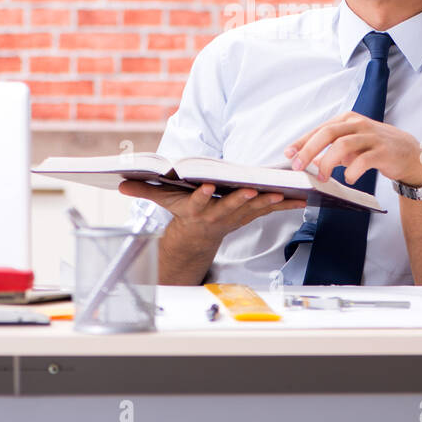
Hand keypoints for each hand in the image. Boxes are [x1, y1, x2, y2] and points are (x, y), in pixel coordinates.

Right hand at [118, 180, 304, 243]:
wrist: (198, 238)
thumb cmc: (183, 212)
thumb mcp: (162, 201)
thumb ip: (144, 191)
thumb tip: (120, 184)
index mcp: (196, 209)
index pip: (197, 202)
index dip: (200, 196)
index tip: (204, 187)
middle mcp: (217, 215)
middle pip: (230, 207)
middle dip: (241, 200)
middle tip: (253, 192)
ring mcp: (235, 217)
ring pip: (253, 210)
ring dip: (268, 203)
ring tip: (282, 194)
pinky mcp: (250, 215)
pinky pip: (269, 211)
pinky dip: (285, 204)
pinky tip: (301, 198)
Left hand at [284, 112, 421, 186]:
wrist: (409, 153)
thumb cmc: (375, 148)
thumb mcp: (351, 147)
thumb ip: (330, 152)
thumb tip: (307, 162)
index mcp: (347, 120)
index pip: (319, 129)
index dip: (302, 142)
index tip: (288, 154)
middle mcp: (357, 124)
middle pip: (328, 133)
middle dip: (309, 150)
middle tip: (298, 166)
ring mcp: (371, 136)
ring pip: (343, 145)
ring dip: (328, 162)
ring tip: (322, 177)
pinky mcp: (383, 151)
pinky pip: (364, 160)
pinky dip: (352, 171)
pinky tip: (349, 179)